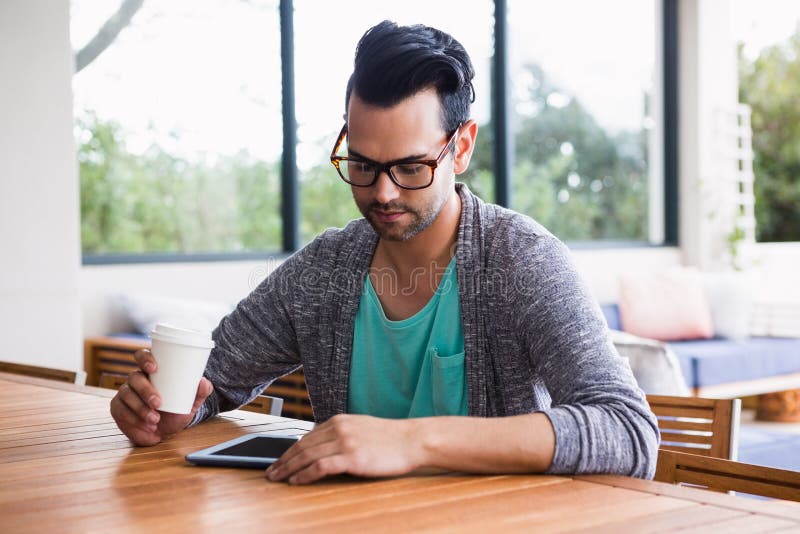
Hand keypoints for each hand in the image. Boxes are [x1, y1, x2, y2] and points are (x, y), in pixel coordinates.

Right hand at [109, 348, 212, 445]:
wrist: (168, 429)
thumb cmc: (177, 409)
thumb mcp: (191, 402)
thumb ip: (200, 392)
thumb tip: (203, 382)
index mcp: (152, 371)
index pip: (142, 356)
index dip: (145, 359)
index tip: (154, 368)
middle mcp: (136, 379)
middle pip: (134, 377)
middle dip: (145, 390)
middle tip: (158, 404)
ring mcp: (125, 393)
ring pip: (126, 395)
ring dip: (140, 408)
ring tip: (155, 420)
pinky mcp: (118, 408)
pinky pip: (121, 411)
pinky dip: (134, 420)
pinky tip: (147, 427)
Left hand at [265, 414, 423, 484]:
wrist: (413, 440)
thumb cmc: (391, 438)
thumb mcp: (362, 428)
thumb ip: (342, 434)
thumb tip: (324, 445)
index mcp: (339, 421)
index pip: (306, 437)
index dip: (289, 450)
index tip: (280, 460)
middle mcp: (338, 429)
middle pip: (302, 446)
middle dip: (283, 460)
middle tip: (270, 472)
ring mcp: (345, 442)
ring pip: (307, 455)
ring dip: (288, 468)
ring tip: (277, 478)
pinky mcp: (352, 457)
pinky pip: (320, 466)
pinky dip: (304, 474)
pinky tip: (296, 481)